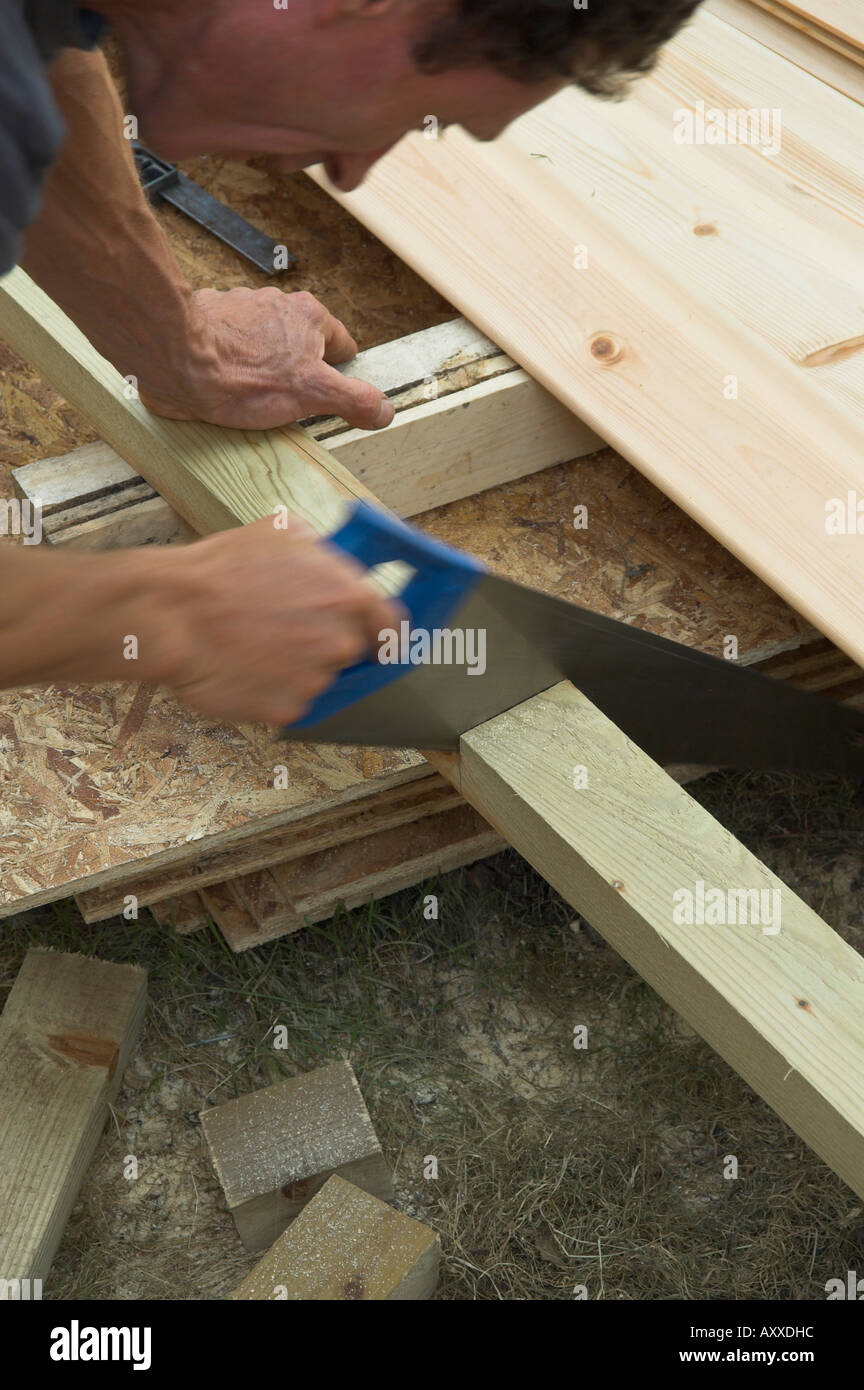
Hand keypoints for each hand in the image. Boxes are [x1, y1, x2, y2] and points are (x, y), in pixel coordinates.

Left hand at [138, 286, 394, 430]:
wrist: (174, 358)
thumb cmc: (242, 377)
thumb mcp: (312, 395)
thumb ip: (354, 400)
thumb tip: (384, 410)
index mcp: (309, 316)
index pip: (341, 344)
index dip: (338, 373)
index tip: (328, 394)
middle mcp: (276, 303)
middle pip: (301, 341)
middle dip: (296, 368)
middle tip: (286, 399)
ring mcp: (240, 306)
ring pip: (264, 340)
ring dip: (261, 362)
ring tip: (248, 393)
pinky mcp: (208, 317)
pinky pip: (229, 341)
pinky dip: (228, 359)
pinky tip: (219, 381)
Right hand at [143, 514, 400, 723]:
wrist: (171, 614)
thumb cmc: (220, 569)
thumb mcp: (283, 533)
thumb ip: (326, 556)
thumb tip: (338, 566)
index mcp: (349, 595)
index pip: (392, 625)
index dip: (381, 631)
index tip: (375, 637)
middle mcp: (341, 642)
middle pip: (351, 653)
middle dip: (325, 643)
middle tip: (284, 631)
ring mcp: (315, 680)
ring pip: (316, 677)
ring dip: (293, 666)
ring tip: (251, 644)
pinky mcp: (287, 710)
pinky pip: (287, 701)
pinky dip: (268, 690)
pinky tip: (241, 667)